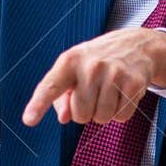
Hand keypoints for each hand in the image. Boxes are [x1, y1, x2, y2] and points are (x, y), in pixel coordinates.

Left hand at [21, 28, 165, 126]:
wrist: (136, 45)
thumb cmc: (97, 61)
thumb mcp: (73, 71)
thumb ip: (61, 97)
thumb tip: (64, 117)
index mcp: (69, 61)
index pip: (51, 86)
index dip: (38, 104)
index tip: (29, 120)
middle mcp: (91, 65)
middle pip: (80, 115)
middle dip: (86, 112)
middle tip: (94, 94)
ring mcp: (114, 73)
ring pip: (101, 118)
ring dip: (104, 113)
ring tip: (109, 92)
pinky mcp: (134, 83)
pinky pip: (121, 117)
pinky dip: (121, 112)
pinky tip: (123, 94)